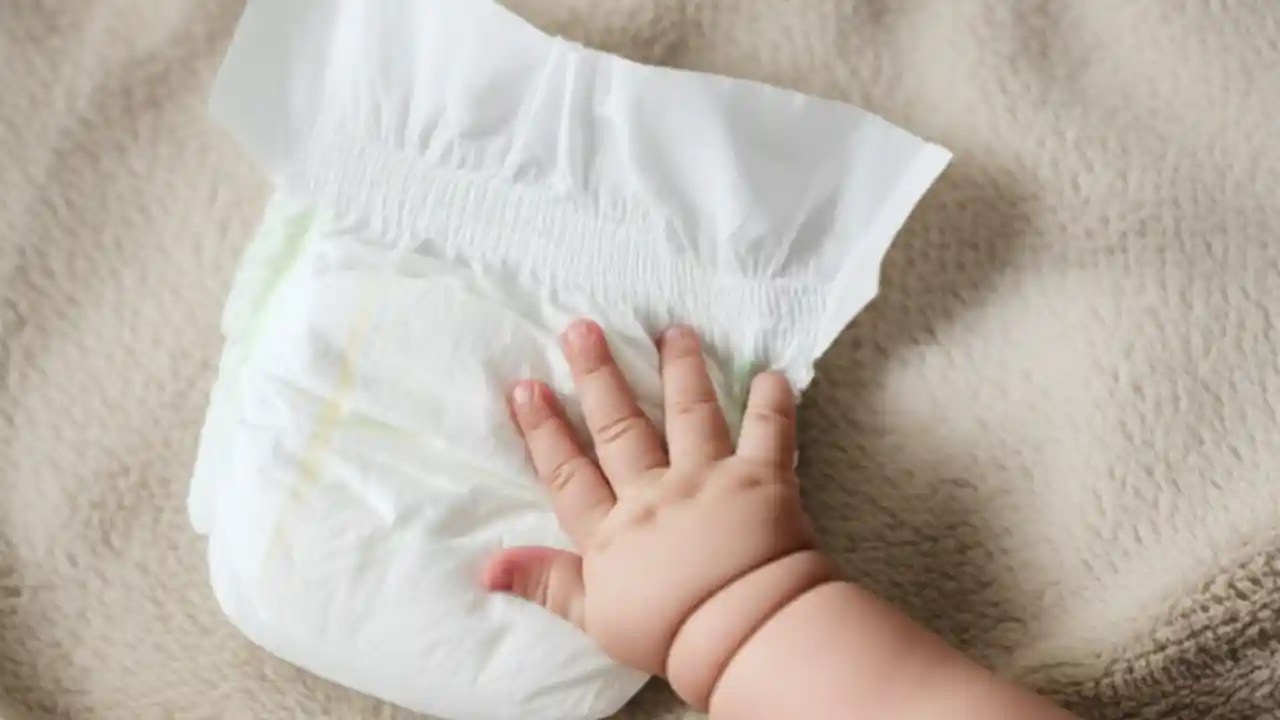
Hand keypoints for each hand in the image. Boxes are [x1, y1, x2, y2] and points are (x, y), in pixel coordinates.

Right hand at [484, 320, 833, 707]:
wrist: (741, 632)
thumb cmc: (668, 633)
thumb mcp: (595, 617)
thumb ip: (546, 583)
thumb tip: (485, 567)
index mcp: (613, 529)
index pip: (569, 472)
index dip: (545, 430)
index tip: (527, 386)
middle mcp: (655, 491)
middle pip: (620, 428)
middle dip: (598, 376)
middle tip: (581, 329)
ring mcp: (709, 478)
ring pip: (690, 413)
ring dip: (681, 370)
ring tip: (674, 331)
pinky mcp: (761, 477)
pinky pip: (769, 431)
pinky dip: (772, 402)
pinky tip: (771, 373)